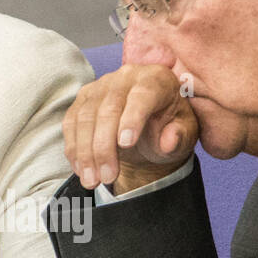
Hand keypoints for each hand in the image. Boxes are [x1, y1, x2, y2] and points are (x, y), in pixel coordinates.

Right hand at [63, 63, 197, 193]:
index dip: (132, 119)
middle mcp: (126, 77)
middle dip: (104, 147)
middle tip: (108, 177)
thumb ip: (180, 136)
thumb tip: (169, 141)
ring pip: (85, 117)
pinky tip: (81, 170)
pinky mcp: (84, 99)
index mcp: (156, 79)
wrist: (152, 122)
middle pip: (108, 109)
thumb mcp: (185, 132)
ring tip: (92, 180)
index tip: (126, 144)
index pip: (142, 96)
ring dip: (85, 152)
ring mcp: (101, 86)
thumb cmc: (171, 125)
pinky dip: (74, 149)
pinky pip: (72, 123)